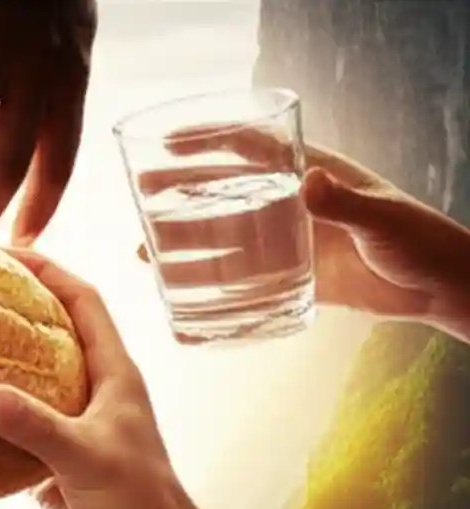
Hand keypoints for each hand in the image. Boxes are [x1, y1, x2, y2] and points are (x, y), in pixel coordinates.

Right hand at [0, 253, 212, 508]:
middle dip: (11, 303)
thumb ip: (40, 427)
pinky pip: (10, 427)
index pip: (82, 300)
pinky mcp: (49, 460)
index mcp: (112, 374)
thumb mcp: (87, 460)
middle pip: (49, 329)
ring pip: (26, 377)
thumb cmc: (138, 506)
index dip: (48, 268)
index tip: (3, 249)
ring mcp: (69, 425)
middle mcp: (90, 391)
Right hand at [138, 130, 469, 342]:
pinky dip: (215, 286)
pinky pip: (245, 279)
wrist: (443, 288)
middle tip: (141, 196)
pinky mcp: (297, 276)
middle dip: (181, 192)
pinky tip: (187, 296)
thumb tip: (309, 182)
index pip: (252, 146)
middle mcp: (293, 203)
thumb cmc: (421, 241)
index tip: (166, 143)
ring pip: (228, 236)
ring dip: (187, 242)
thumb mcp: (382, 217)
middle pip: (227, 191)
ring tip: (146, 252)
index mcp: (313, 173)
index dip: (208, 140)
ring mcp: (292, 240)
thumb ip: (345, 203)